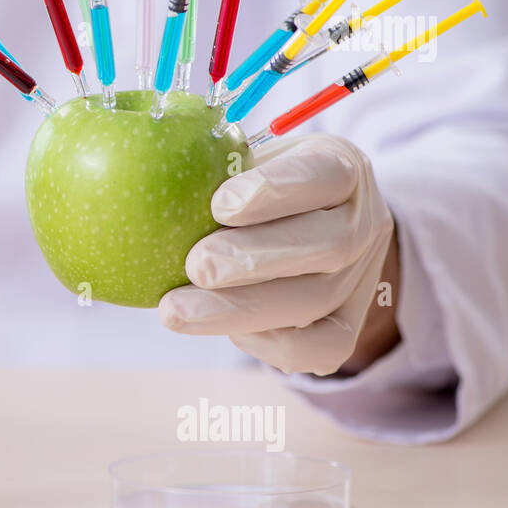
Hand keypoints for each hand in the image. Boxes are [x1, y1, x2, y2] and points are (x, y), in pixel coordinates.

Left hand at [158, 134, 397, 374]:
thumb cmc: (257, 187)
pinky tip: (225, 332)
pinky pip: (322, 348)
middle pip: (327, 245)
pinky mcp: (350, 323)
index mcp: (340, 167)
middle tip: (195, 266)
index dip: (274, 190)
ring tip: (176, 310)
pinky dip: (269, 344)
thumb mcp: (246, 158)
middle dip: (255, 260)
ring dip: (239, 310)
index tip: (220, 205)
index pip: (323, 174)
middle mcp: (363, 221)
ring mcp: (361, 277)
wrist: (310, 230)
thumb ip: (212, 162)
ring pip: (315, 301)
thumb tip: (144, 167)